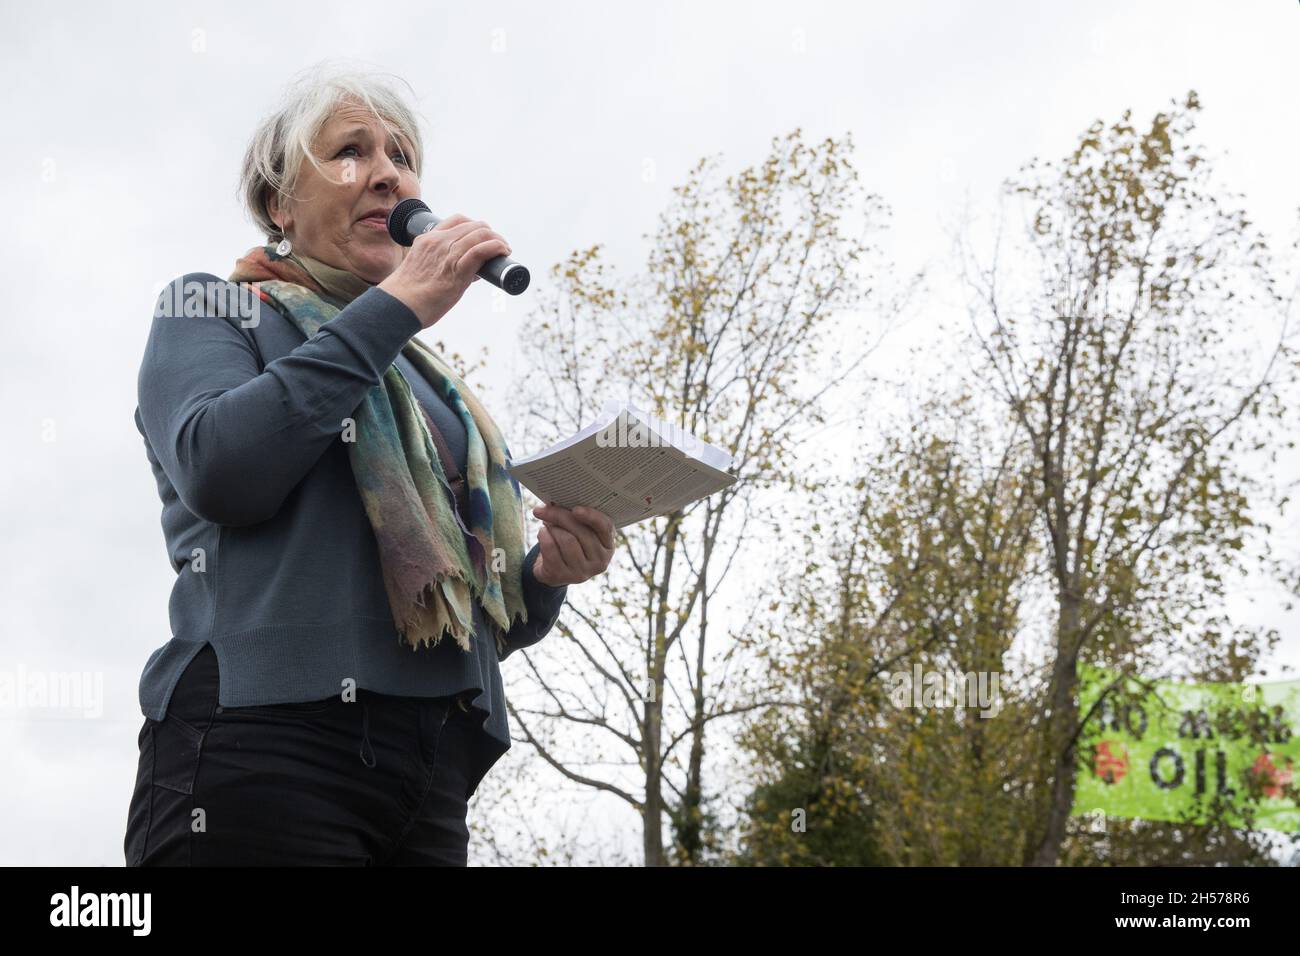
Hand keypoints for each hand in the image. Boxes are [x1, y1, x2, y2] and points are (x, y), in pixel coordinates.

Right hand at [377, 213, 510, 328]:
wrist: (399, 306)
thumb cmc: (409, 295)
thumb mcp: (422, 268)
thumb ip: (443, 265)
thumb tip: (473, 273)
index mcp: (429, 239)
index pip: (458, 220)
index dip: (475, 226)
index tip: (483, 238)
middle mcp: (439, 242)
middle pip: (474, 226)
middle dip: (490, 234)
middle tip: (499, 246)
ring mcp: (448, 253)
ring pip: (480, 234)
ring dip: (498, 240)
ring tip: (504, 249)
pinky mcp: (457, 269)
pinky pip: (481, 250)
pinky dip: (496, 247)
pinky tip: (503, 251)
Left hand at [530, 504, 614, 586]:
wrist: (554, 570)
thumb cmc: (570, 542)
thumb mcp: (579, 531)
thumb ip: (576, 517)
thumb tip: (556, 501)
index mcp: (608, 545)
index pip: (605, 527)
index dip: (591, 516)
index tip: (576, 509)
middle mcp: (600, 561)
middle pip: (581, 532)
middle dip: (560, 516)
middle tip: (545, 508)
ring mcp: (582, 572)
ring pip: (566, 540)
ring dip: (552, 527)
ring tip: (546, 523)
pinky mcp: (563, 576)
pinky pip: (551, 550)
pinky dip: (543, 537)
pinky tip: (541, 533)